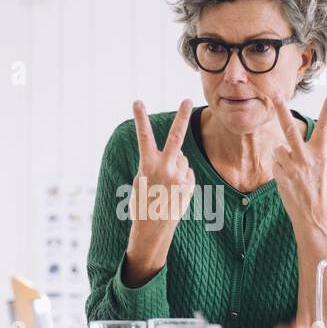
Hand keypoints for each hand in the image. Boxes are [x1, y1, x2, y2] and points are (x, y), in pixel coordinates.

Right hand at [131, 99, 194, 224]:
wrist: (154, 228)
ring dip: (175, 165)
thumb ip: (157, 163)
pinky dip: (181, 177)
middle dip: (182, 117)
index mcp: (148, 165)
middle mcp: (165, 168)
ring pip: (181, 158)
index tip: (137, 101)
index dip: (140, 118)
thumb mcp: (142, 180)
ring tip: (166, 184)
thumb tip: (178, 153)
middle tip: (187, 99)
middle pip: (176, 136)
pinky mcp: (189, 184)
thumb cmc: (143, 202)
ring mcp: (179, 176)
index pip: (143, 137)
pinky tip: (174, 191)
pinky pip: (186, 172)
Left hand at [269, 91, 326, 242]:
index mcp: (320, 155)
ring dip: (282, 157)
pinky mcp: (281, 176)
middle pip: (289, 128)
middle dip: (281, 109)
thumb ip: (310, 156)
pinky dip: (280, 170)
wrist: (314, 219)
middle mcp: (305, 158)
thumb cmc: (319, 195)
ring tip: (293, 172)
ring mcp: (291, 167)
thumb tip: (291, 148)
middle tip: (275, 94)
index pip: (325, 128)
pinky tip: (288, 182)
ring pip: (279, 149)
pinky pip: (276, 164)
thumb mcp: (321, 171)